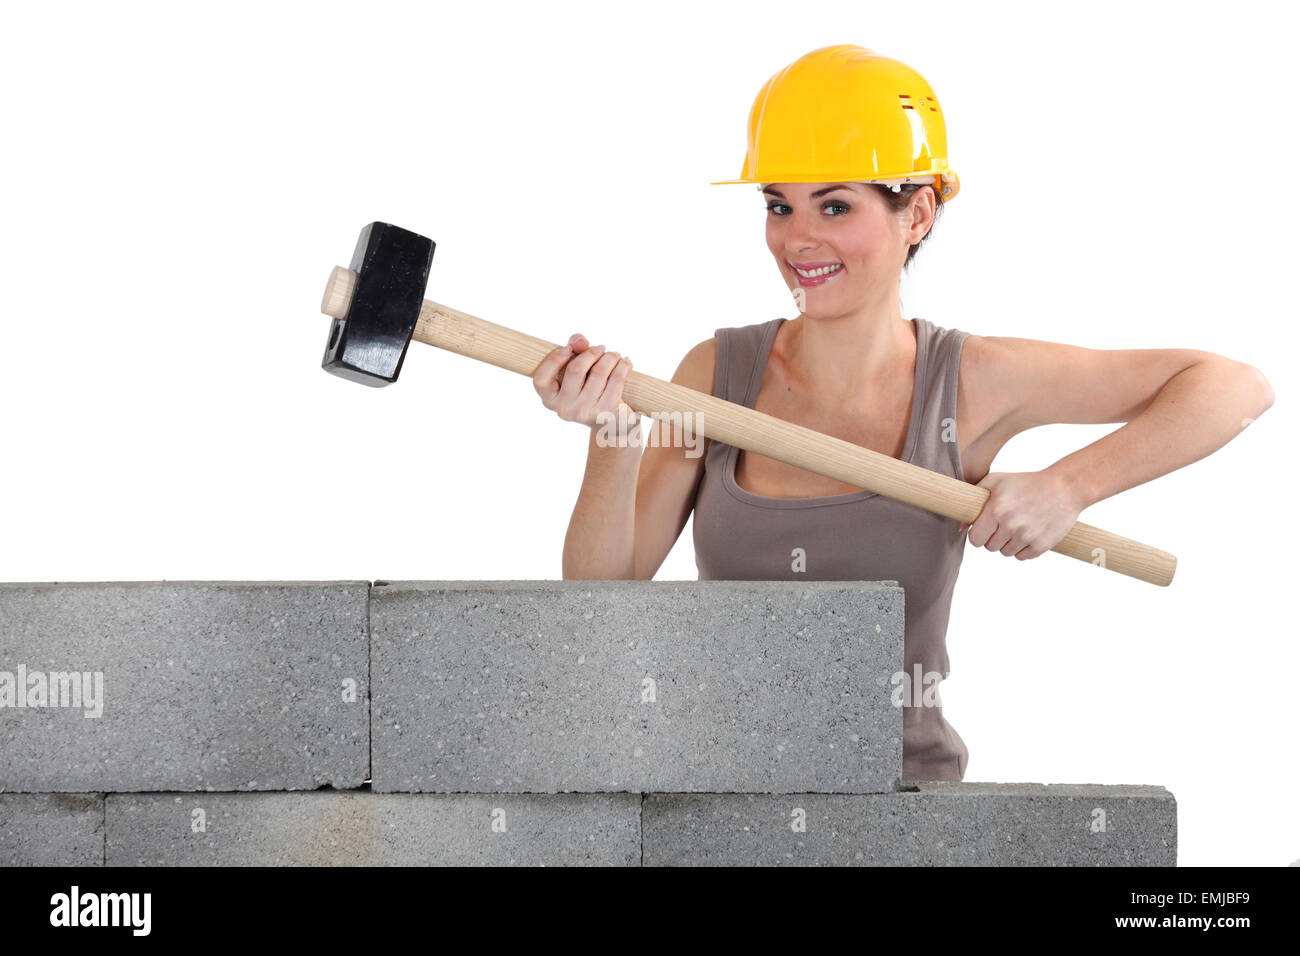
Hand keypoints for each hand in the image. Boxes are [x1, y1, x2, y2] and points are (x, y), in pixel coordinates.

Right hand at [532, 332, 636, 428]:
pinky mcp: (606, 412)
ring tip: (615, 355)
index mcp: (550, 399)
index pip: (541, 379)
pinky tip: (625, 362)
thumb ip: (574, 348)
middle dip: (591, 352)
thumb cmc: (589, 388)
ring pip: (599, 372)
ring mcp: (585, 412)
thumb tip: (581, 342)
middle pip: (575, 369)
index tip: (568, 348)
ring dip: (610, 356)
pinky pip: (616, 380)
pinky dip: (623, 366)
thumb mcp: (577, 369)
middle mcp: (564, 408)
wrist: (611, 422)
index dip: (554, 359)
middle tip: (601, 348)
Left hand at [960, 470, 1082, 559]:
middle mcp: (1011, 525)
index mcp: (997, 509)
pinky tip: (1028, 533)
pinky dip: (1023, 548)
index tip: (984, 528)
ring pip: (1006, 553)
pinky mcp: (1042, 545)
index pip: (975, 538)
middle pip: (990, 547)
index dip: (977, 534)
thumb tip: (961, 526)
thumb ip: (975, 498)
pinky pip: (1022, 557)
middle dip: (993, 537)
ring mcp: (1027, 536)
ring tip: (1018, 526)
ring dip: (1008, 543)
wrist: (1064, 487)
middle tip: (1004, 524)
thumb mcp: (997, 481)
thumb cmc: (1027, 482)